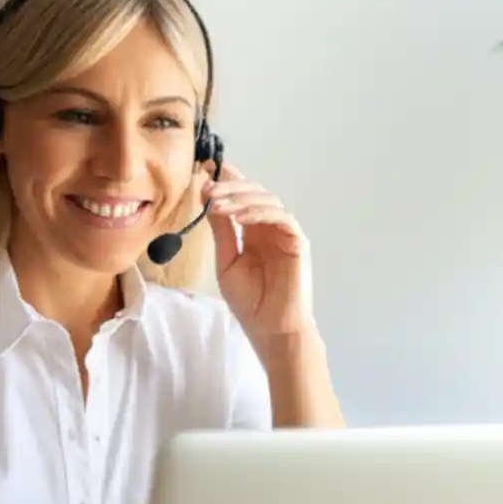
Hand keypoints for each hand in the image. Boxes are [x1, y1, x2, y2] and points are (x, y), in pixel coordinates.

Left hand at [202, 163, 315, 343]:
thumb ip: (221, 229)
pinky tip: (239, 218)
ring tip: (218, 205)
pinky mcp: (297, 242)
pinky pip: (282, 218)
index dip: (228, 181)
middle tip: (209, 189)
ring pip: (268, 200)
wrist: (270, 330)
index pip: (242, 197)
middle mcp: (270, 227)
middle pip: (255, 192)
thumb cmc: (250, 302)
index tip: (205, 173)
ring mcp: (285, 233)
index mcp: (253, 231)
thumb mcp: (226, 260)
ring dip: (241, 198)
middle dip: (230, 187)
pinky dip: (260, 213)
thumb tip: (207, 196)